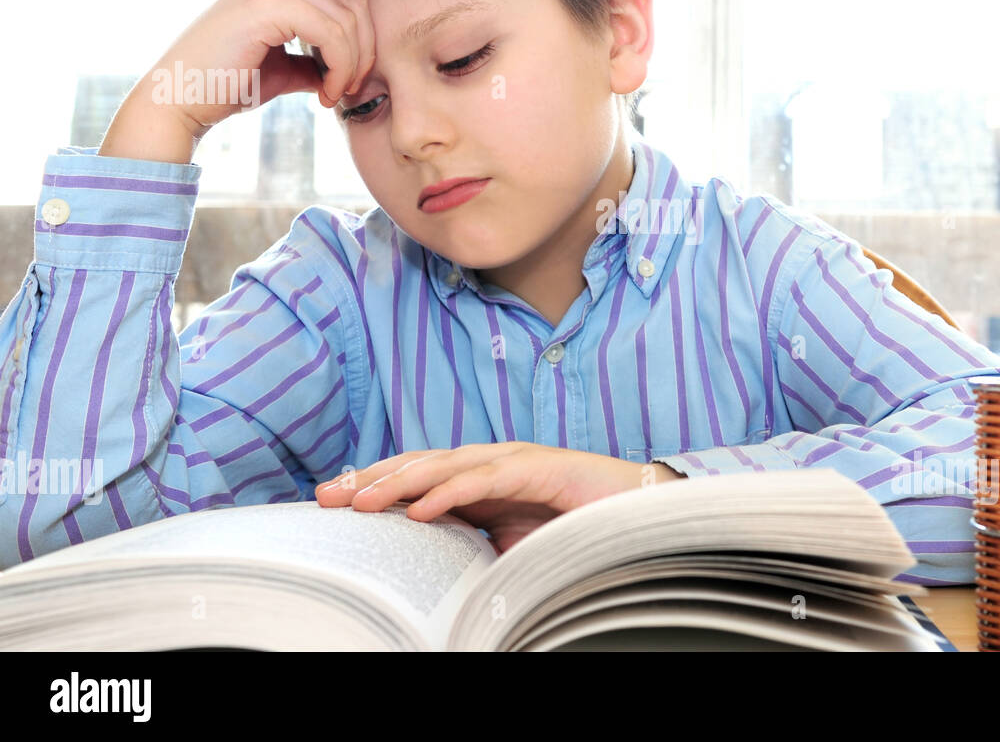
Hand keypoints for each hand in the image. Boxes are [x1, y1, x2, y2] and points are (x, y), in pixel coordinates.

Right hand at [126, 0, 375, 135]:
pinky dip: (339, 69)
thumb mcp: (285, 66)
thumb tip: (356, 64)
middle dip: (364, 53)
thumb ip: (318, 57)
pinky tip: (323, 95)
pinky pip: (332, 34)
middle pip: (355, 3)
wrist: (180, 99)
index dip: (362, 40)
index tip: (348, 80)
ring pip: (347, 20)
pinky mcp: (267, 3)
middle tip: (348, 89)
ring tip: (331, 95)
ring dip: (352, 66)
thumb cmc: (228, 84)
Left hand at [314, 443, 683, 552]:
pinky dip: (451, 491)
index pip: (416, 477)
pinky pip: (486, 479)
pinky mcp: (539, 468)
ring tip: (361, 502)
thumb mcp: (509, 544)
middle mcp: (490, 464)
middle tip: (326, 496)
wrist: (635, 512)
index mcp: (480, 481)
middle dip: (371, 479)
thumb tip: (425, 576)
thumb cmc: (574, 529)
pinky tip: (420, 509)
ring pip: (444, 465)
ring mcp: (513, 461)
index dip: (375, 484)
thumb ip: (471, 547)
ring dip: (400, 482)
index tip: (331, 501)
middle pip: (418, 465)